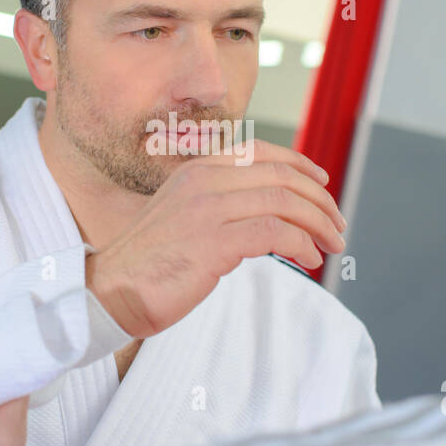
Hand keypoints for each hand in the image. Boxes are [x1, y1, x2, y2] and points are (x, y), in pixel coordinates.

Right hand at [86, 140, 345, 338]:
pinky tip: (307, 259)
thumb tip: (267, 217)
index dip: (301, 165)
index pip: (261, 153)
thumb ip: (218, 207)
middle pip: (281, 176)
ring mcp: (207, 209)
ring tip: (331, 245)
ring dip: (317, 223)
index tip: (324, 184)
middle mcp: (203, 180)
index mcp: (196, 170)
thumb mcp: (183, 219)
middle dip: (319, 200)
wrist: (108, 292)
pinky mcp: (212, 242)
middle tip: (337, 226)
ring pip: (284, 201)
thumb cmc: (147, 265)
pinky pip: (274, 233)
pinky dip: (300, 244)